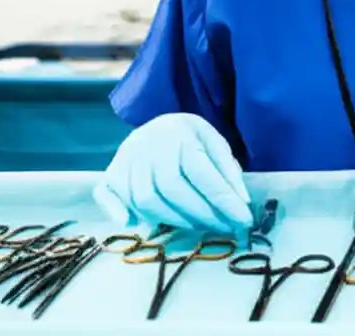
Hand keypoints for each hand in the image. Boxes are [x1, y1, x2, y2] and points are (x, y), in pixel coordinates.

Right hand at [93, 113, 252, 235]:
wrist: (158, 126)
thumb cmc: (190, 139)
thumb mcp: (215, 143)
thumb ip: (228, 170)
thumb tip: (241, 202)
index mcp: (180, 134)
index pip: (203, 174)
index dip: (224, 202)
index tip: (244, 223)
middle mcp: (148, 145)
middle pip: (173, 190)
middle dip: (202, 215)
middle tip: (224, 228)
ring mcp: (125, 159)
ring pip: (146, 200)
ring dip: (175, 221)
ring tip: (198, 226)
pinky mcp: (110, 174)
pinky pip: (110, 198)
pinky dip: (125, 215)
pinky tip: (147, 227)